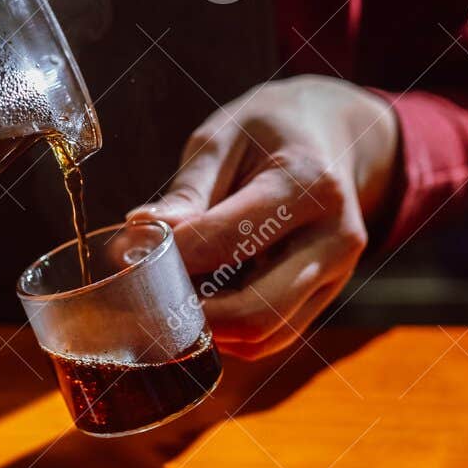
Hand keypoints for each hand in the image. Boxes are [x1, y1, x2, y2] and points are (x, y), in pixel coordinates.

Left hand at [128, 77, 400, 359]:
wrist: (333, 137)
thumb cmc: (269, 131)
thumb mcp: (222, 138)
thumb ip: (186, 192)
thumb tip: (139, 237)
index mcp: (310, 184)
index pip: (229, 241)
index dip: (172, 257)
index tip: (130, 254)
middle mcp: (335, 238)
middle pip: (257, 311)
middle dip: (191, 314)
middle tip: (145, 296)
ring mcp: (337, 273)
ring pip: (265, 336)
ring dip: (210, 330)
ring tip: (172, 294)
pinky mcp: (327, 295)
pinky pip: (273, 336)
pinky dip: (231, 332)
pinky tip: (202, 300)